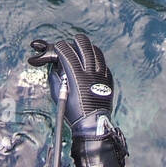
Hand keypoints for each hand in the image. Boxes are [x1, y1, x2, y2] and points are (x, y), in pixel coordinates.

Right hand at [29, 34, 127, 166]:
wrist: (92, 124)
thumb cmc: (72, 111)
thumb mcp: (59, 93)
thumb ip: (56, 76)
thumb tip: (56, 63)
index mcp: (76, 76)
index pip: (67, 52)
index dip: (60, 46)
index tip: (57, 47)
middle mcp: (90, 73)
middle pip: (84, 46)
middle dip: (75, 42)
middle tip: (70, 43)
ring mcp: (101, 75)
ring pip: (96, 52)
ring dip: (87, 47)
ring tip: (80, 48)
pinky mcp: (108, 79)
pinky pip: (103, 62)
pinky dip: (96, 58)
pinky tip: (91, 60)